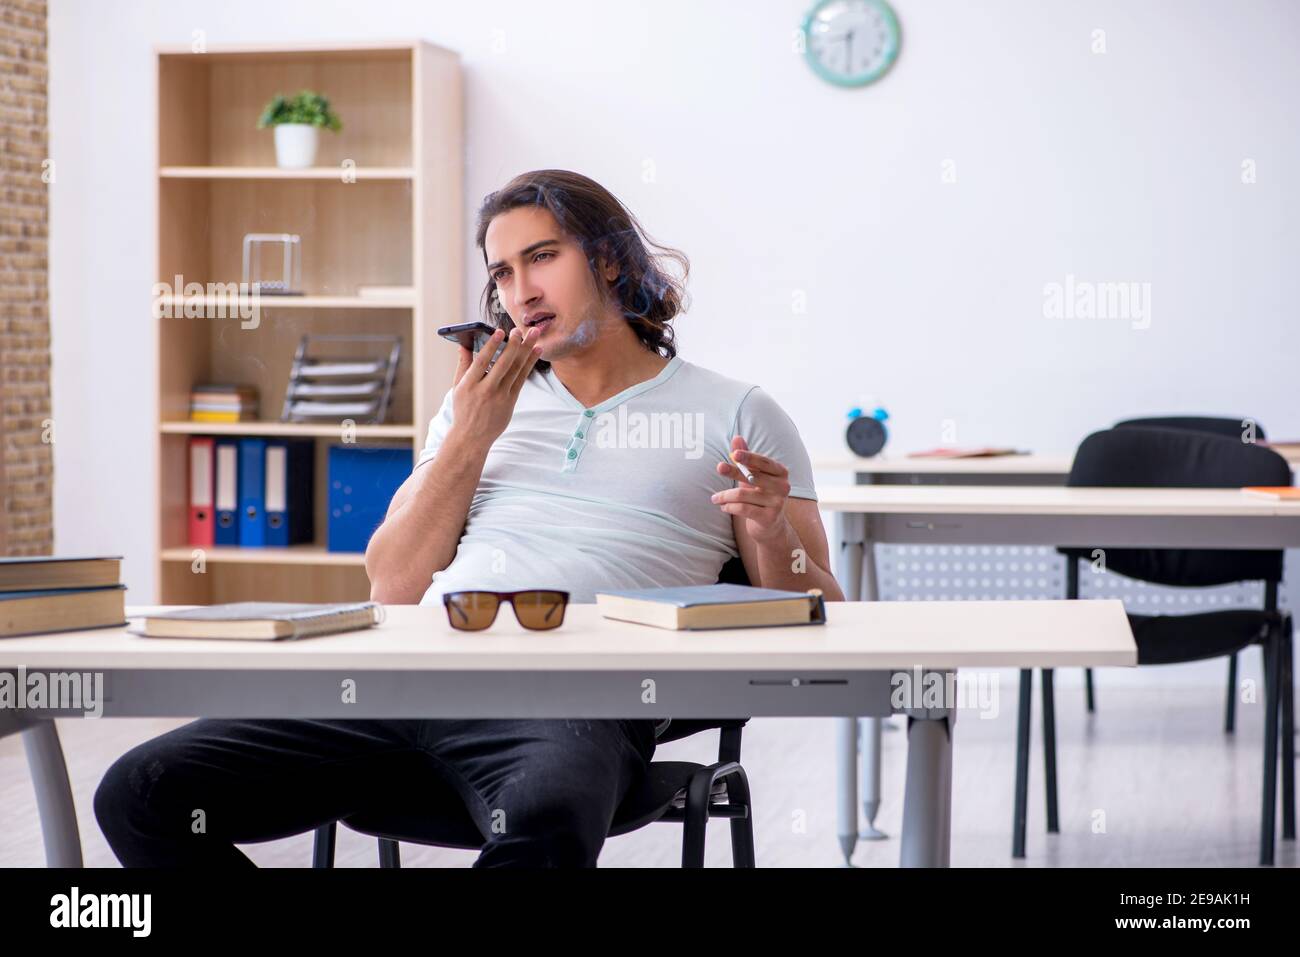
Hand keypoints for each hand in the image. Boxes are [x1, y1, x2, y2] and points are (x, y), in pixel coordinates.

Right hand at [447, 326, 541, 449]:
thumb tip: (463, 344)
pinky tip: (536, 351)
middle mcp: (486, 390)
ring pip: (516, 370)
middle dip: (513, 345)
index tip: (500, 331)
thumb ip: (463, 365)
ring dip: (526, 350)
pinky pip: (522, 379)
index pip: (482, 361)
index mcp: (469, 385)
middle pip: (503, 364)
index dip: (492, 345)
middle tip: (520, 330)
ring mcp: (501, 397)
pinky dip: (529, 363)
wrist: (472, 437)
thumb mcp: (457, 387)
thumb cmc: (463, 408)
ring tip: (534, 334)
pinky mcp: (511, 401)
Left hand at [711, 435, 792, 545]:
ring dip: (725, 495)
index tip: (733, 454)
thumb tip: (737, 438)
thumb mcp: (753, 475)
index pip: (763, 462)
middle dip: (734, 471)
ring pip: (743, 495)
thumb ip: (745, 457)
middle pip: (753, 476)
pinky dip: (729, 507)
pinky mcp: (769, 518)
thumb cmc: (760, 495)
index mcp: (781, 472)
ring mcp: (778, 503)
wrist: (770, 526)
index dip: (749, 457)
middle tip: (719, 467)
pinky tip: (723, 507)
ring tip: (714, 498)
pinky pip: (743, 509)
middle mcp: (783, 487)